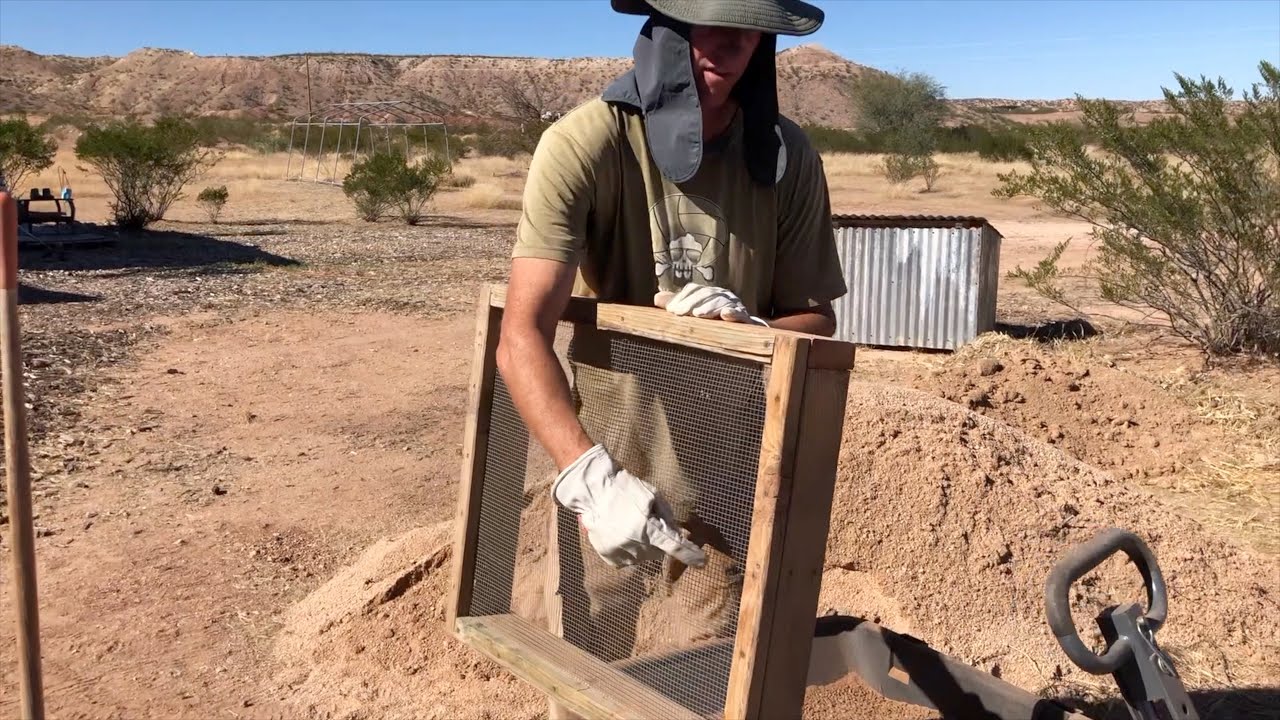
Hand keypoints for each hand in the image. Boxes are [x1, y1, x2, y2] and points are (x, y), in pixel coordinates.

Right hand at [552, 444, 705, 568]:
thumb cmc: (625, 488)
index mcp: (647, 528)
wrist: (593, 491)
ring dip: (643, 546)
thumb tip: (676, 532)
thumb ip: (666, 516)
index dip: (690, 555)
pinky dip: (629, 550)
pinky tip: (622, 534)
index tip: (701, 562)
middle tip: (648, 523)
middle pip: (657, 552)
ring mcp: (619, 552)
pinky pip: (627, 559)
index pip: (675, 547)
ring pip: (642, 557)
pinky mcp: (608, 556)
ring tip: (631, 526)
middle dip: (658, 541)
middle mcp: (634, 545)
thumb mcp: (652, 495)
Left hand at [654, 284, 768, 325]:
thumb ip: (678, 305)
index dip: (683, 298)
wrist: (746, 334)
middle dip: (692, 303)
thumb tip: (657, 298)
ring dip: (709, 307)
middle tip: (680, 314)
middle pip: (706, 293)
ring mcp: (735, 305)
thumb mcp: (695, 313)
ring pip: (721, 301)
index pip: (694, 290)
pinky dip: (733, 313)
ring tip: (698, 315)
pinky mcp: (747, 318)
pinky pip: (740, 314)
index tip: (672, 311)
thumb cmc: (715, 323)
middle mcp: (722, 295)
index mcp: (709, 293)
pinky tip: (725, 315)